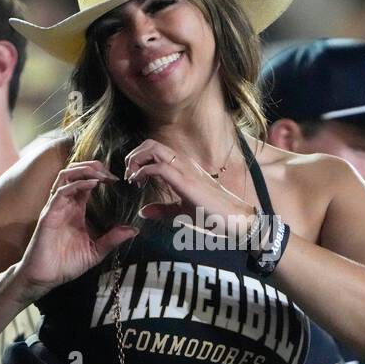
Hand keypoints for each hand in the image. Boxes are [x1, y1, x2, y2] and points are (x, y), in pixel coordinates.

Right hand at [17, 161, 138, 298]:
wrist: (46, 277)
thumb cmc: (67, 264)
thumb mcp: (96, 251)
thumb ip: (112, 239)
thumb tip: (134, 230)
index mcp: (76, 210)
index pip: (87, 182)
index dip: (101, 175)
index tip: (118, 179)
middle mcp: (65, 204)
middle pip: (75, 172)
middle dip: (93, 167)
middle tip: (111, 173)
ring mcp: (55, 207)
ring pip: (66, 176)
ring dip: (84, 170)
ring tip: (102, 174)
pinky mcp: (48, 214)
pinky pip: (61, 192)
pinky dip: (77, 185)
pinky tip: (92, 185)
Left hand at [124, 138, 254, 226]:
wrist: (236, 219)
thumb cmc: (214, 214)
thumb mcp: (183, 211)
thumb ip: (163, 210)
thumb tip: (144, 211)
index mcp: (183, 167)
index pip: (155, 149)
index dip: (138, 158)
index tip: (132, 178)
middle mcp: (183, 163)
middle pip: (151, 144)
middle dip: (133, 156)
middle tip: (127, 175)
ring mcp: (186, 170)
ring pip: (153, 149)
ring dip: (136, 160)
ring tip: (131, 177)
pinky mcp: (186, 182)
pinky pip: (159, 167)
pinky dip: (143, 172)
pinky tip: (140, 183)